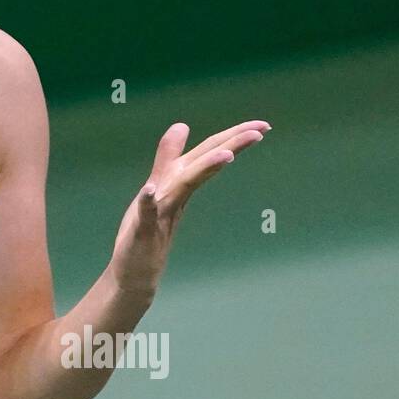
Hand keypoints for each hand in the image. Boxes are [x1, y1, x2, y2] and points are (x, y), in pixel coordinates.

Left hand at [108, 120, 269, 299]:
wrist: (135, 273)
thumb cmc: (148, 231)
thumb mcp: (157, 187)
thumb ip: (169, 157)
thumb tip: (182, 125)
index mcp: (179, 183)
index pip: (209, 154)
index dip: (232, 137)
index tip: (262, 126)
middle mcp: (175, 196)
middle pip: (204, 165)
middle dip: (230, 146)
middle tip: (261, 131)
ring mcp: (161, 214)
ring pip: (184, 186)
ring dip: (203, 170)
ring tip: (226, 155)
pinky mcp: (144, 231)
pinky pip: (146, 215)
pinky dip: (148, 202)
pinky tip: (149, 191)